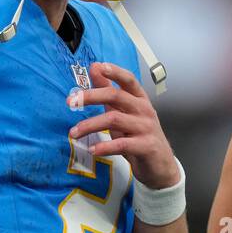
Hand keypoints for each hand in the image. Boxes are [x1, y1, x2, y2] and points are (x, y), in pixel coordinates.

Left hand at [68, 62, 178, 189]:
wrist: (160, 165)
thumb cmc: (140, 136)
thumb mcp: (124, 112)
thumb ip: (109, 90)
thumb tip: (95, 68)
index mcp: (140, 99)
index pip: (129, 80)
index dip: (114, 71)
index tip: (98, 66)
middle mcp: (145, 110)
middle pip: (116, 96)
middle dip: (91, 96)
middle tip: (71, 102)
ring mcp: (146, 128)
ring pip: (114, 119)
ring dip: (90, 125)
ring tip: (74, 133)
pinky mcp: (146, 146)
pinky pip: (122, 144)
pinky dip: (104, 147)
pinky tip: (92, 150)